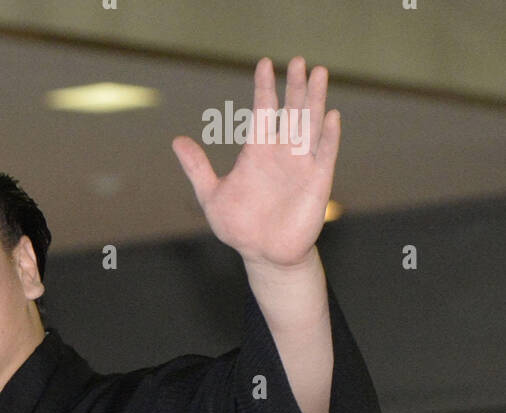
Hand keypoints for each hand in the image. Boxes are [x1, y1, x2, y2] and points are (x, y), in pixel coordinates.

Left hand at [172, 56, 339, 267]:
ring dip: (315, 100)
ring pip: (311, 124)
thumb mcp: (212, 196)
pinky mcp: (317, 181)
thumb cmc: (240, 227)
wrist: (265, 255)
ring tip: (318, 72)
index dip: (264, 88)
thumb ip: (197, 169)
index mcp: (258, 151)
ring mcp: (302, 164)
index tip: (263, 64)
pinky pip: (326, 154)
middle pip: (291, 111)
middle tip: (297, 61)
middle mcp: (282, 152)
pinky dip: (329, 136)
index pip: (263, 111)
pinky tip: (331, 116)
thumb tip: (177, 141)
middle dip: (294, 86)